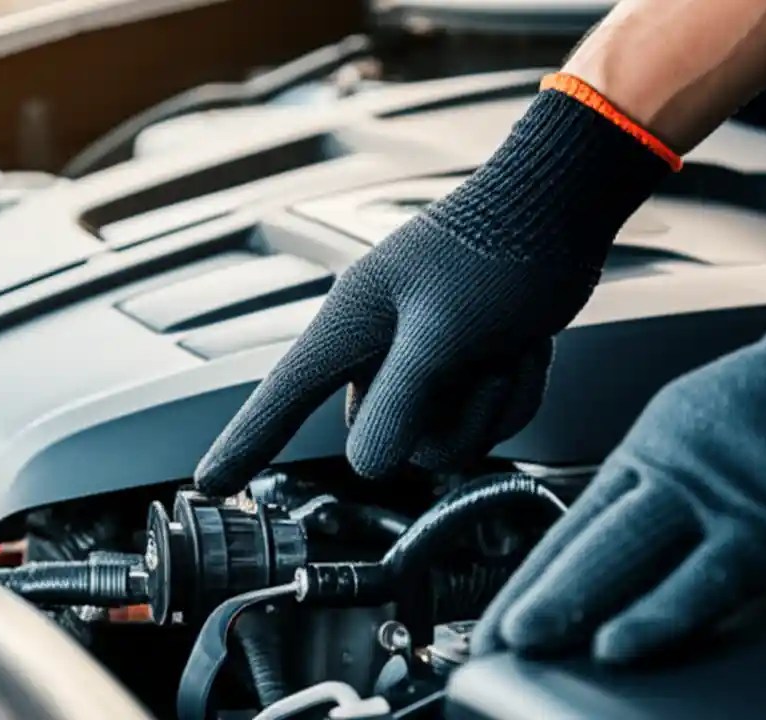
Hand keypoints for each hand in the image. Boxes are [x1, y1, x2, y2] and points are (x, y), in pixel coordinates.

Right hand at [195, 89, 668, 494]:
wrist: (556, 209)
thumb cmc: (493, 250)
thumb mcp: (444, 331)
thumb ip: (401, 401)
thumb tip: (368, 468)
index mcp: (349, 327)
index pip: (282, 397)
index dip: (245, 444)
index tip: (210, 485)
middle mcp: (375, 351)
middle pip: (385, 440)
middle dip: (443, 417)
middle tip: (480, 359)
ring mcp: (419, 365)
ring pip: (439, 441)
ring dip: (485, 404)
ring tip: (504, 344)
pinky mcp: (459, 371)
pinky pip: (477, 423)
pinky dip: (509, 395)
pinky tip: (521, 347)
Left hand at [472, 261, 765, 662]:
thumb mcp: (707, 427)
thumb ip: (667, 483)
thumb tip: (634, 547)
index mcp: (653, 448)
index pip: (574, 523)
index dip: (531, 573)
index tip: (496, 615)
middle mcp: (670, 467)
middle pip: (587, 540)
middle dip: (534, 595)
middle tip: (491, 640)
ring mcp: (717, 494)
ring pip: (627, 554)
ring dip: (570, 603)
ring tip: (526, 641)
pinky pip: (708, 578)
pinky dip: (660, 612)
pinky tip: (619, 642)